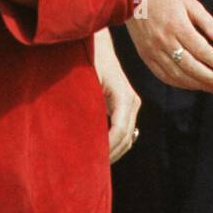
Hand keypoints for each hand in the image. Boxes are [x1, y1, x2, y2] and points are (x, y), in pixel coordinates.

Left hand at [93, 30, 141, 162]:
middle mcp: (132, 102)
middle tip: (87, 171)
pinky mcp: (125, 106)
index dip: (107, 149)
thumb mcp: (84, 81)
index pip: (120, 131)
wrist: (94, 41)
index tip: (91, 161)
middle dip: (109, 155)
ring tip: (91, 166)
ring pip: (127, 138)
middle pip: (126, 139)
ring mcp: (131, 104)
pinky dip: (113, 144)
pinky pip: (123, 131)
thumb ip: (85, 106)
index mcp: (124, 97)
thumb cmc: (85, 58)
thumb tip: (80, 133)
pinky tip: (98, 153)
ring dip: (112, 152)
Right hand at [126, 0, 212, 93]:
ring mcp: (153, 51)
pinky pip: (164, 76)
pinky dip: (180, 84)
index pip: (202, 51)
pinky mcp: (145, 56)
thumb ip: (208, 23)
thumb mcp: (190, 3)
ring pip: (177, 76)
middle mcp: (164, 41)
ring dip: (198, 85)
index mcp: (177, 26)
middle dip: (212, 80)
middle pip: (191, 68)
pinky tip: (194, 85)